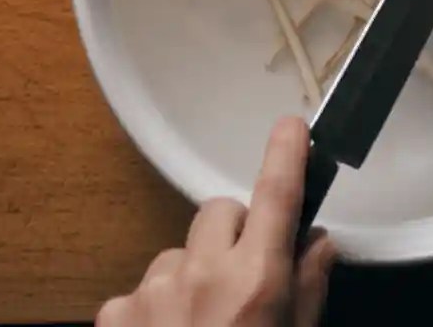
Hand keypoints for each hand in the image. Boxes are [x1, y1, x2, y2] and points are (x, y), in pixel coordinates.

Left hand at [97, 117, 335, 326]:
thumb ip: (308, 288)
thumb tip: (317, 241)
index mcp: (257, 282)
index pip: (278, 195)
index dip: (286, 153)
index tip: (292, 125)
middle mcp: (202, 274)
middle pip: (221, 211)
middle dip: (236, 231)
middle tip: (245, 275)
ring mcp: (153, 291)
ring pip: (180, 251)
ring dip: (193, 274)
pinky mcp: (115, 313)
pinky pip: (142, 288)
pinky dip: (156, 307)